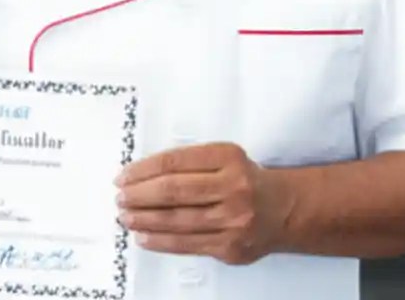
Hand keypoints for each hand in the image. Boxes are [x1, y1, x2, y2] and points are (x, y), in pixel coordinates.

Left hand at [115, 142, 293, 264]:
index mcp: (228, 157)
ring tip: (125, 216)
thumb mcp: (223, 158)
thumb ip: (188, 163)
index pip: (174, 162)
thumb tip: (139, 176)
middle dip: (139, 195)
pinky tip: (142, 236)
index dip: (142, 170)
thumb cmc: (243, 180)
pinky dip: (159, 240)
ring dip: (143, 219)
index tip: (123, 176)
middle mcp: (233, 187)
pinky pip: (186, 244)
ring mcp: (233, 219)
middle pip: (173, 191)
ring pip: (177, 220)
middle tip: (120, 197)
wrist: (283, 209)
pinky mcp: (230, 246)